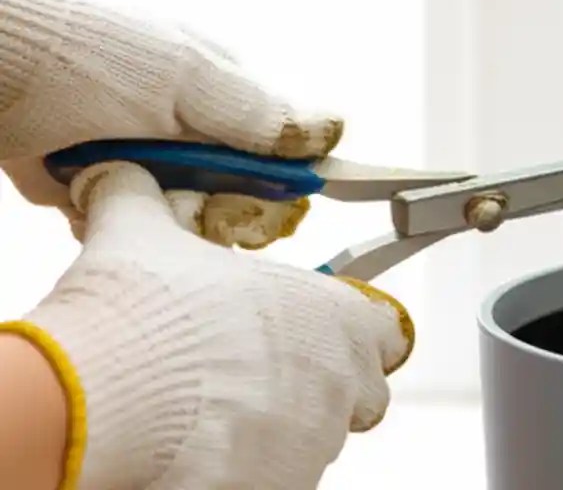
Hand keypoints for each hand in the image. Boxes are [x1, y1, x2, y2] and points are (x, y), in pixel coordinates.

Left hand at [0, 0, 340, 246]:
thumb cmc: (85, 56)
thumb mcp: (188, 82)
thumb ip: (261, 116)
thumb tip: (333, 132)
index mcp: (227, 96)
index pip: (283, 160)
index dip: (278, 193)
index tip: (261, 209)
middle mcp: (193, 131)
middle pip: (239, 202)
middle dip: (215, 210)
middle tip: (183, 195)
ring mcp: (147, 159)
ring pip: (186, 223)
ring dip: (162, 217)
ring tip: (122, 184)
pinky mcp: (101, 186)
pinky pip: (132, 227)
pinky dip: (116, 223)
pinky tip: (94, 197)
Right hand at [4, 161, 413, 488]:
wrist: (104, 395)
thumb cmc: (146, 313)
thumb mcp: (144, 229)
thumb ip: (149, 200)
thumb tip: (127, 178)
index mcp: (338, 316)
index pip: (384, 328)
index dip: (356, 330)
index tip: (321, 330)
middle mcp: (344, 382)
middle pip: (362, 391)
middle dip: (325, 384)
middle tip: (263, 373)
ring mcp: (317, 442)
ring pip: (319, 438)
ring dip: (283, 424)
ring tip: (219, 407)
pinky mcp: (283, 486)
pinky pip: (279, 475)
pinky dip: (251, 464)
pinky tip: (204, 445)